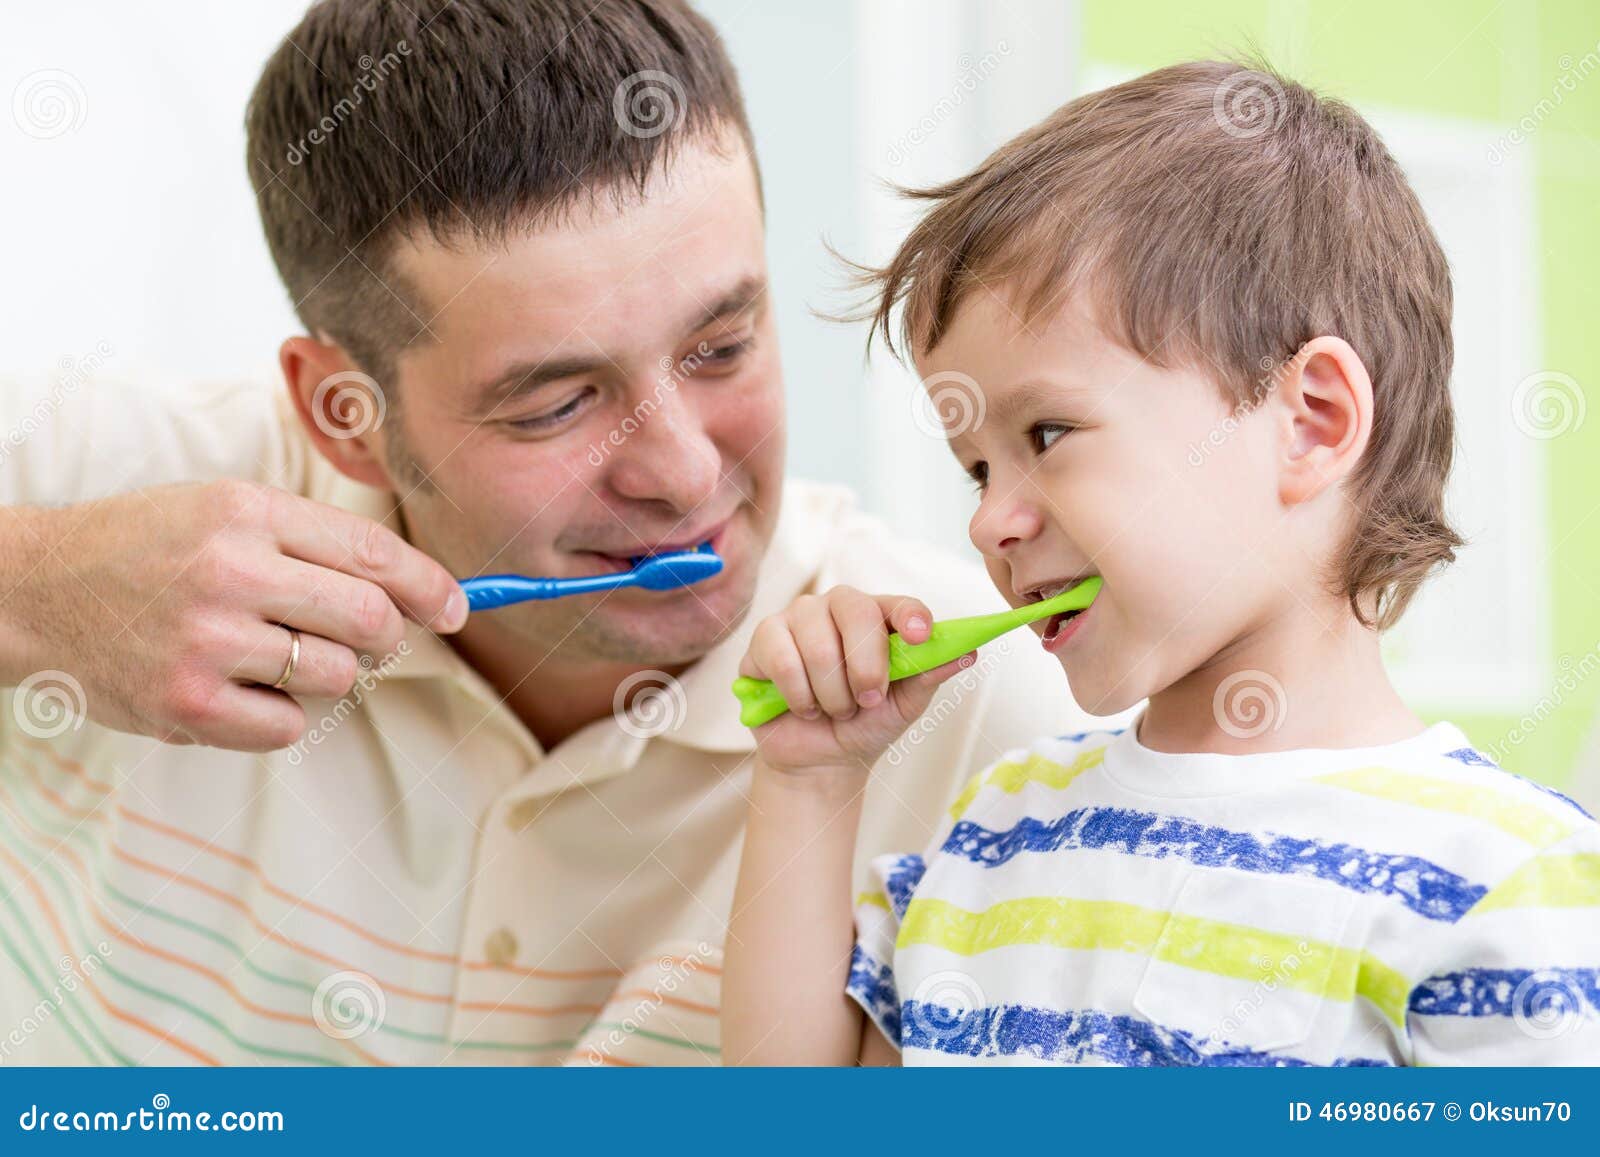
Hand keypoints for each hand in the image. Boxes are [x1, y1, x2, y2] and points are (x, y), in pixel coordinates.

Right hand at [1, 479, 467, 750]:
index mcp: (247, 511)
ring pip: (335, 676)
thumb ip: (311, 540)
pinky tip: (240, 687)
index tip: (456, 609)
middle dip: (386, 636)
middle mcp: (230, 570)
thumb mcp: (223, 509)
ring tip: (276, 653)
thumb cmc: (144, 548)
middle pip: (369, 619)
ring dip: (327, 674)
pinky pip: (287, 726)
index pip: (372, 553)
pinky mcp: (186, 704)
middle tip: (368, 638)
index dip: (430, 587)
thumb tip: (410, 588)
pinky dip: (279, 714)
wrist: (32, 590)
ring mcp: (206, 641)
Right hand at [736, 585, 973, 773]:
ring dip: (831, 692)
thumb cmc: (866, 724)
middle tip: (867, 700)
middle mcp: (840, 607)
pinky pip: (783, 658)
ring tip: (833, 709)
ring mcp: (799, 617)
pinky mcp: (765, 636)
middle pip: (856, 611)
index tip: (919, 637)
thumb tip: (969, 653)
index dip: (910, 616)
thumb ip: (929, 675)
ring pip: (818, 642)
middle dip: (866, 666)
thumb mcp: (904, 706)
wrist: (820, 759)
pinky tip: (802, 706)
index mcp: (880, 617)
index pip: (899, 603)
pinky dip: (798, 694)